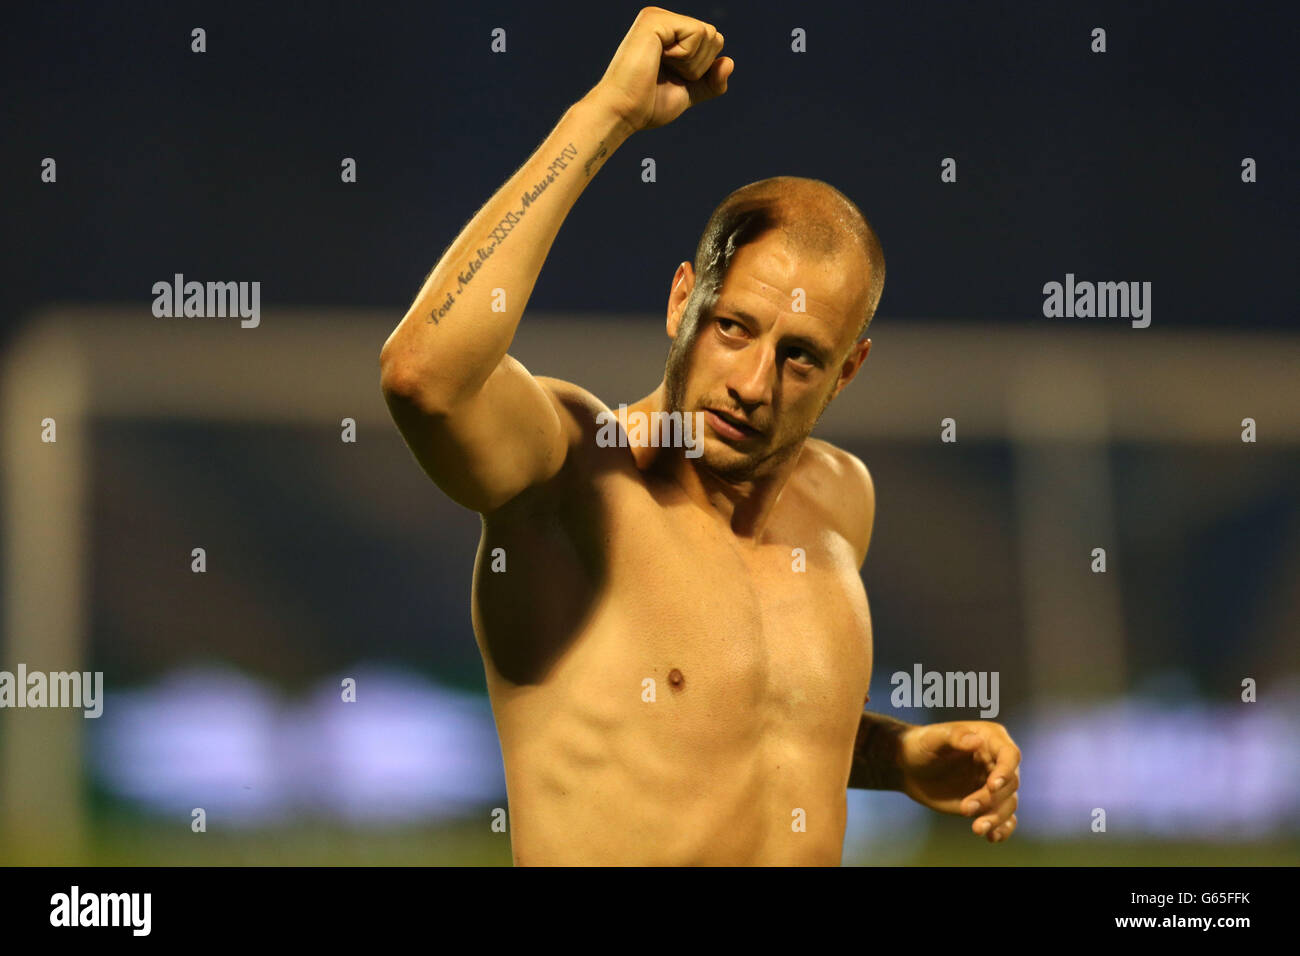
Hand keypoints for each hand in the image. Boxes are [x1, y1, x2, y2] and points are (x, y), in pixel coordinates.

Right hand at [586, 6, 732, 132]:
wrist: (624, 113)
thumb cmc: (648, 105)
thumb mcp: (689, 93)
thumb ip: (711, 81)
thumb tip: (729, 62)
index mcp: (669, 33)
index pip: (711, 42)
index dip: (703, 69)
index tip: (673, 78)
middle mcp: (662, 20)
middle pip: (713, 35)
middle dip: (700, 65)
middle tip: (668, 74)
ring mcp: (658, 17)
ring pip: (708, 33)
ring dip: (692, 63)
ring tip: (662, 68)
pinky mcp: (655, 20)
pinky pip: (697, 33)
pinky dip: (686, 56)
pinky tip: (660, 61)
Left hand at [897, 721, 1020, 842]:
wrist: (909, 768)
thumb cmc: (921, 745)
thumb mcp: (932, 737)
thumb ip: (954, 736)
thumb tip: (976, 740)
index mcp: (990, 738)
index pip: (1010, 755)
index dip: (1005, 771)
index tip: (992, 787)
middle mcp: (997, 761)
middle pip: (1010, 784)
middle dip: (990, 799)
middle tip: (965, 809)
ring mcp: (993, 784)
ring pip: (1008, 803)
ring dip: (996, 818)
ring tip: (977, 829)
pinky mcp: (988, 803)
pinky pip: (1005, 818)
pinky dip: (1002, 829)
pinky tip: (992, 837)